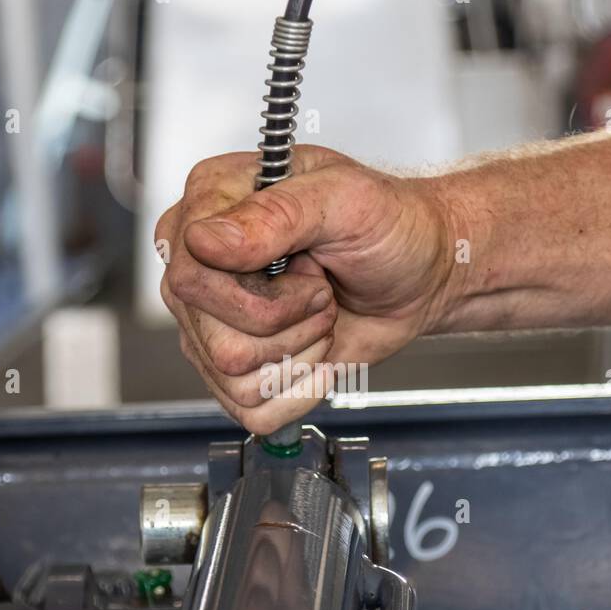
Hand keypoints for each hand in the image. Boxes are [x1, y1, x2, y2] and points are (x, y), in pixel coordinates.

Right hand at [157, 145, 456, 433]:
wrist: (421, 274)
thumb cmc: (389, 226)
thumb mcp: (344, 200)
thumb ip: (275, 214)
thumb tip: (203, 240)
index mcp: (212, 202)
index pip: (189, 275)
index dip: (253, 293)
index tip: (306, 268)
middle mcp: (201, 263)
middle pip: (212, 338)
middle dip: (287, 324)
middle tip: (320, 291)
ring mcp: (212, 320)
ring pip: (232, 376)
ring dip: (298, 353)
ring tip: (319, 314)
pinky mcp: (236, 368)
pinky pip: (250, 409)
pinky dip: (300, 390)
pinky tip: (315, 352)